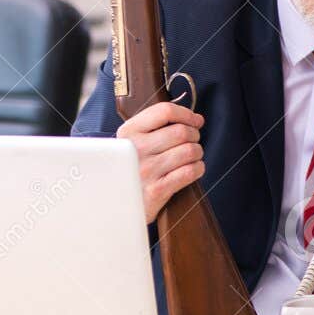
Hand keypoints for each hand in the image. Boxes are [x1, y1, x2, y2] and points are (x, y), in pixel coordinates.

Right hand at [115, 101, 205, 221]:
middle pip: (181, 132)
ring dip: (197, 152)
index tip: (195, 121)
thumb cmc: (132, 167)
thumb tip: (197, 119)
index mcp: (128, 132)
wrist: (115, 202)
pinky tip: (192, 169)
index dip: (186, 114)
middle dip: (194, 135)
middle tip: (192, 142)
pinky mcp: (156, 190)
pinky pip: (190, 172)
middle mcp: (136, 149)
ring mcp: (146, 170)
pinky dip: (198, 168)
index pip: (164, 111)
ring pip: (189, 151)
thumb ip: (156, 125)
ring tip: (191, 156)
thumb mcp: (131, 141)